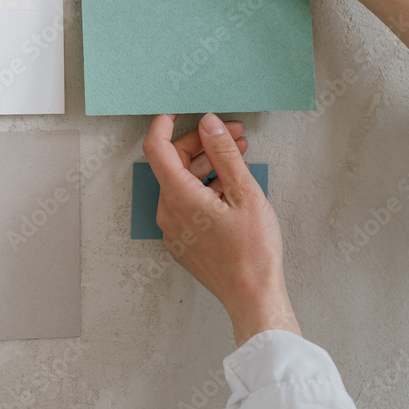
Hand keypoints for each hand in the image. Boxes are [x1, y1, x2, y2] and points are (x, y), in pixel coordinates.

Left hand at [142, 112, 300, 346]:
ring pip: (181, 184)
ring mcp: (174, 229)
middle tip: (232, 134)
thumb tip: (209, 124)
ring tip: (239, 156)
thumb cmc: (253, 251)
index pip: (156, 149)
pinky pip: (186, 204)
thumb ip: (224, 153)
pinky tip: (230, 185)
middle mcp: (169, 212)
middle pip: (173, 165)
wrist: (253, 297)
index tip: (176, 111)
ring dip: (206, 165)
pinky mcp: (183, 241)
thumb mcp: (245, 192)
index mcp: (179, 197)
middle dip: (201, 144)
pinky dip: (204, 187)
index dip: (163, 125)